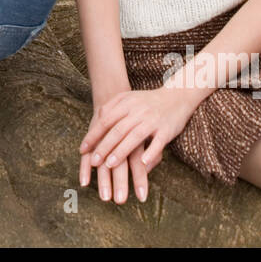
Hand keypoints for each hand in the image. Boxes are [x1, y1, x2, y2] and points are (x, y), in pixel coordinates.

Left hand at [78, 87, 195, 204]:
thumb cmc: (148, 101)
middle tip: (93, 162)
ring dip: (121, 152)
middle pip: (117, 130)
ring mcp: (153, 120)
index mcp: (126, 103)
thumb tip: (95, 122)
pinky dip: (150, 153)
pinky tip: (142, 164)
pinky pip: (158, 143)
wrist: (177, 96)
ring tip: (110, 165)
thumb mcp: (128, 98)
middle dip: (104, 147)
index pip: (105, 120)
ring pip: (134, 137)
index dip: (93, 135)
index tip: (83, 149)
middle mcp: (138, 111)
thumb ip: (111, 107)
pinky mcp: (166, 129)